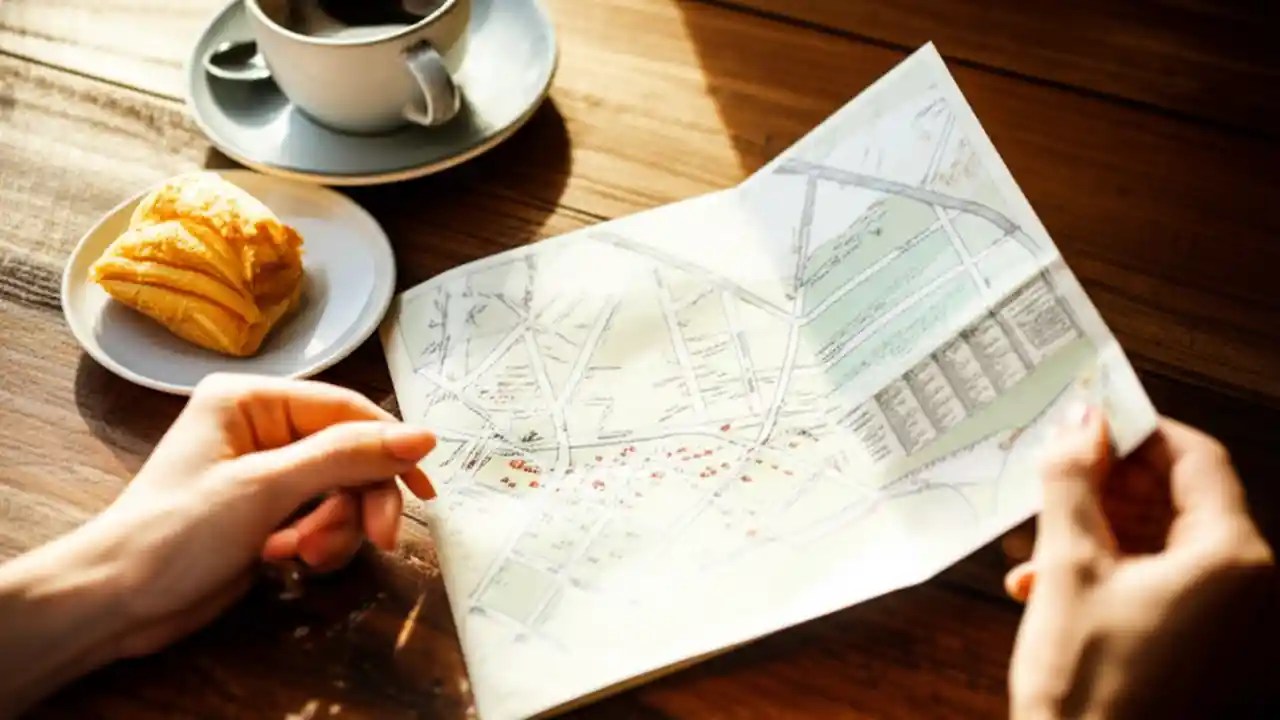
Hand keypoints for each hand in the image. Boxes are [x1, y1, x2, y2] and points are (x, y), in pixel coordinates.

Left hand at [93, 373, 436, 657]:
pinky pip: (322, 517)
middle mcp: (261, 426)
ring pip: (341, 491)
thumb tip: (422, 436)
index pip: (346, 410)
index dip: (390, 446)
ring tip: (301, 556)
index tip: (423, 487)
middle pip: (349, 455)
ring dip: (334, 528)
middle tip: (378, 539)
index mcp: (251, 400)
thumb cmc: (175, 534)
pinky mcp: (268, 510)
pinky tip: (287, 561)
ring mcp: (265, 471)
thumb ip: (347, 457)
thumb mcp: (266, 489)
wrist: (117, 602)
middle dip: (358, 500)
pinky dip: (317, 542)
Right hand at [1007, 406, 1275, 718]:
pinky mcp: (1217, 655)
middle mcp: (1254, 590)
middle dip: (1108, 490)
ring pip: (1168, 548)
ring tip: (1038, 549)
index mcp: (1234, 559)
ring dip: (1101, 536)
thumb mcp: (1068, 567)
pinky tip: (1056, 589)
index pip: (1195, 458)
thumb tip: (1080, 422)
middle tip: (1054, 482)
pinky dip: (1118, 578)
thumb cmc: (1088, 686)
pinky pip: (1172, 590)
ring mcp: (1239, 628)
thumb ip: (1073, 483)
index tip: (1086, 425)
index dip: (1136, 433)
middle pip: (1181, 503)